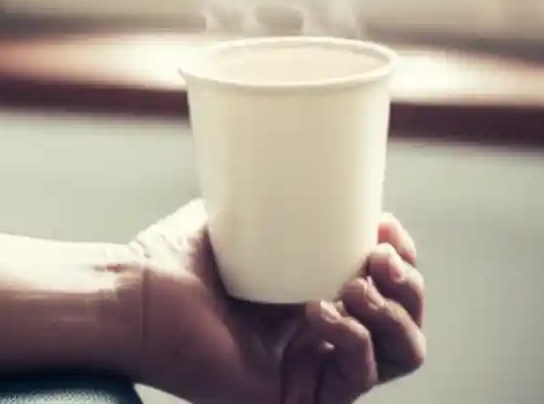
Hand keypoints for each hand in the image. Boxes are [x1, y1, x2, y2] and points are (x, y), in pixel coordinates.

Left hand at [124, 201, 425, 402]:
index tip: (385, 223)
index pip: (388, 289)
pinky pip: (355, 381)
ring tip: (356, 283)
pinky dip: (351, 342)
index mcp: (315, 299)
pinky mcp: (294, 399)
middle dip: (409, 286)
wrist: (134, 293)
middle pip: (405, 323)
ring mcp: (310, 373)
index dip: (402, 258)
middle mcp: (319, 340)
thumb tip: (319, 164)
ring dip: (392, 315)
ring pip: (398, 355)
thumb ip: (280, 199)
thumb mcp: (242, 217)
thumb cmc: (172, 257)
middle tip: (379, 254)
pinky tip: (319, 311)